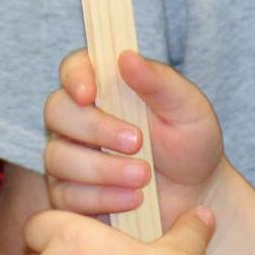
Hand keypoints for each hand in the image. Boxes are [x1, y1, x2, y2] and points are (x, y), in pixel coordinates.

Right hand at [44, 50, 225, 229]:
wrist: (197, 195)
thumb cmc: (191, 143)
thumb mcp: (188, 109)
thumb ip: (159, 82)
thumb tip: (126, 56)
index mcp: (105, 87)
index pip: (72, 68)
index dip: (75, 77)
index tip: (90, 94)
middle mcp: (79, 119)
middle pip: (57, 111)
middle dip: (96, 128)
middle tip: (138, 142)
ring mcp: (69, 157)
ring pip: (58, 157)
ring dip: (103, 169)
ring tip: (144, 176)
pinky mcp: (69, 195)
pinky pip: (67, 196)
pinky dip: (102, 198)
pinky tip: (134, 199)